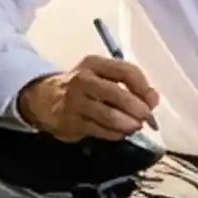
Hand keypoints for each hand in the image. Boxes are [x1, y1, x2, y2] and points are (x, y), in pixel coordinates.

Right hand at [17, 55, 159, 142]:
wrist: (43, 98)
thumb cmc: (83, 86)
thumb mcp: (102, 76)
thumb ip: (130, 84)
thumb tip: (154, 99)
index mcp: (94, 64)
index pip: (126, 71)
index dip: (144, 87)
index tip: (152, 100)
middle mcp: (82, 80)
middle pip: (118, 94)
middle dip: (138, 109)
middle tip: (148, 119)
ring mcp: (74, 102)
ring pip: (109, 116)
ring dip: (128, 124)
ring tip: (135, 127)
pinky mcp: (70, 123)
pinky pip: (100, 131)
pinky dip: (115, 134)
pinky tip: (120, 133)